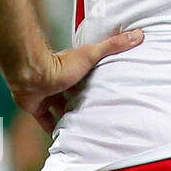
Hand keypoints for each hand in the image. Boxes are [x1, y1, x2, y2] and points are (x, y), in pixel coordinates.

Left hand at [13, 29, 144, 133]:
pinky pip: (45, 120)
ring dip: (69, 114)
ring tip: (84, 125)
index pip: (87, 74)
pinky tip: (60, 137)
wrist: (32, 76)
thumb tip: (139, 34)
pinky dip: (52, 128)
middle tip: (97, 111)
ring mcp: (48, 95)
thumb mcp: (92, 54)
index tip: (107, 88)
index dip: (96, 81)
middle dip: (83, 100)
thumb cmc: (61, 63)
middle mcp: (61, 82)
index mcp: (74, 69)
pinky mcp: (37, 107)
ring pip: (60, 107)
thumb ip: (113, 45)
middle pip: (74, 92)